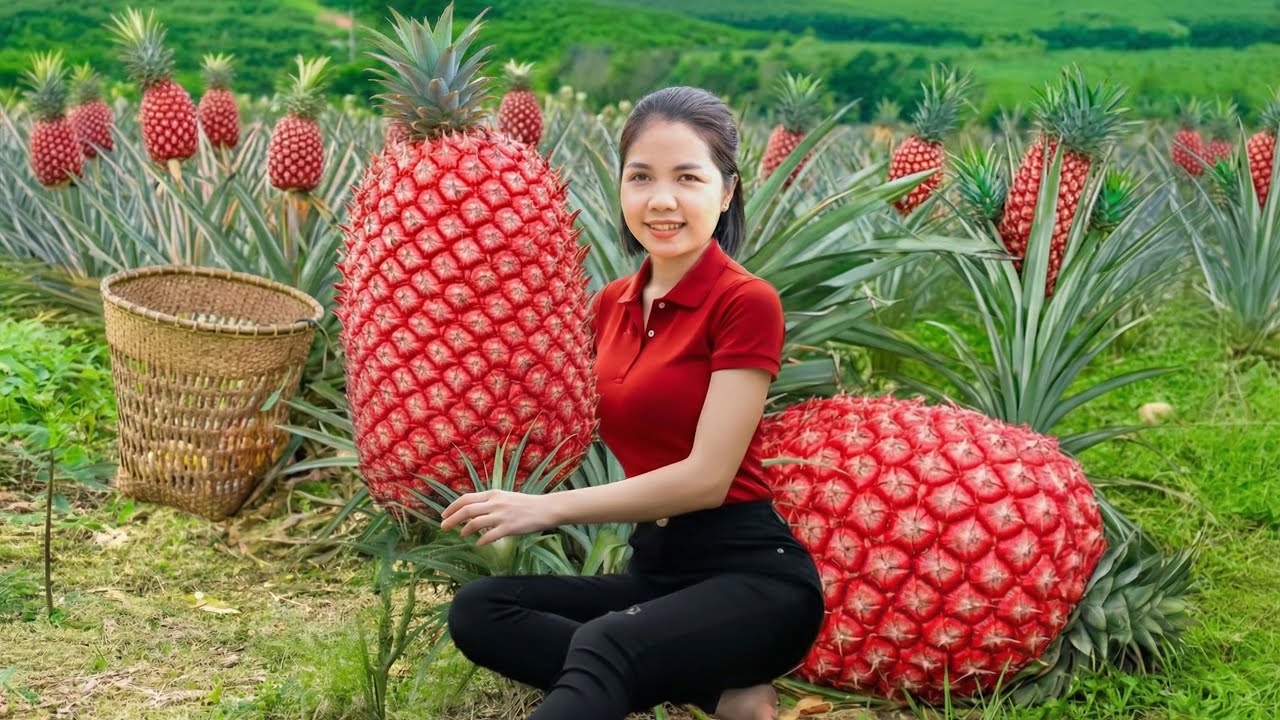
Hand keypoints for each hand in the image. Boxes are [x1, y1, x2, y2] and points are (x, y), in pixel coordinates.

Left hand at [439, 490, 557, 546]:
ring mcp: (502, 515)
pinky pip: (490, 536)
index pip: (466, 498)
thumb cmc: (525, 504)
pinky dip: (481, 540)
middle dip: (451, 519)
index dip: (452, 507)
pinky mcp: (509, 527)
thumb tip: (472, 510)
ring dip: (464, 530)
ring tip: (461, 535)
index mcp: (493, 494)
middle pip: (466, 510)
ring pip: (475, 522)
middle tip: (443, 527)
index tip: (443, 515)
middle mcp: (495, 503)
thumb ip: (489, 502)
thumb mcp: (505, 497)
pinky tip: (478, 544)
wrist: (546, 508)